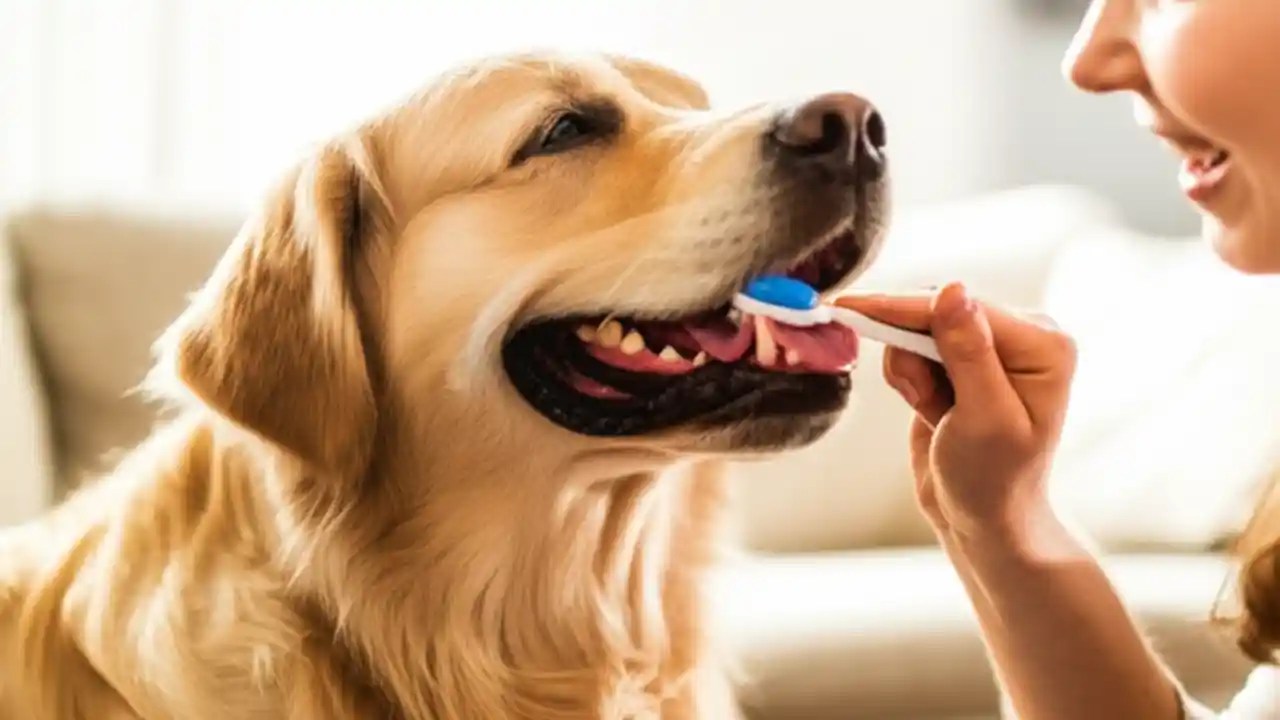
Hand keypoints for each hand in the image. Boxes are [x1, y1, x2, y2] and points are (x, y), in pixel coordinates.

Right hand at [836, 283, 1076, 541]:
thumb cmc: (993, 480)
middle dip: (914, 357)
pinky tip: (931, 412)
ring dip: (912, 375)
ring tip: (935, 414)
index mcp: (1042, 344)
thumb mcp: (983, 419)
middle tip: (924, 403)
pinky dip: (910, 381)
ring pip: (917, 332)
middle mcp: (1021, 337)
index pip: (962, 308)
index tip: (853, 305)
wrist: (982, 522)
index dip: (904, 309)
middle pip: (937, 313)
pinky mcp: (959, 364)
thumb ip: (967, 353)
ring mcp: (988, 349)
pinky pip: (912, 351)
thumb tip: (952, 290)